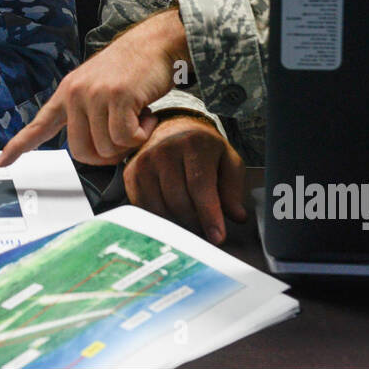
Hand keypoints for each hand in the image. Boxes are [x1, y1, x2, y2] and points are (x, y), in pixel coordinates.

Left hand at [0, 7, 188, 166]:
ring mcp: (96, 94)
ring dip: (129, 142)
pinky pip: (126, 138)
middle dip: (105, 155)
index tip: (1, 162)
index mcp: (68, 92)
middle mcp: (76, 93)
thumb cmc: (132, 69)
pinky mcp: (118, 96)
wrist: (155, 42)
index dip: (19, 146)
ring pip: (105, 148)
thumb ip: (87, 114)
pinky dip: (142, 134)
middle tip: (125, 139)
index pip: (39, 124)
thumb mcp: (98, 86)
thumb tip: (91, 150)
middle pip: (80, 151)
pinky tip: (148, 116)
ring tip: (138, 118)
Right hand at [124, 115, 246, 244]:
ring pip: (160, 209)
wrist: (173, 130)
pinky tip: (172, 214)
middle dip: (196, 223)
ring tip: (191, 221)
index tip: (218, 238)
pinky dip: (160, 218)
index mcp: (194, 143)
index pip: (200, 186)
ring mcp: (145, 161)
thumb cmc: (203, 150)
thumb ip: (233, 189)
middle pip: (179, 202)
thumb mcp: (227, 162)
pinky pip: (144, 209)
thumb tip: (237, 216)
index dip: (210, 215)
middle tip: (206, 230)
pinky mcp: (130, 173)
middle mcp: (165, 149)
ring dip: (178, 223)